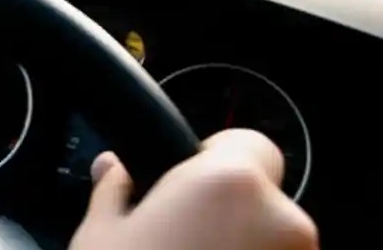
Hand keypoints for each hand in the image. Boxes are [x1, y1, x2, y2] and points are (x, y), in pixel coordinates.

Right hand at [69, 129, 317, 249]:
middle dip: (225, 211)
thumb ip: (115, 190)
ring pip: (268, 239)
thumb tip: (112, 170)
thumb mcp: (101, 234)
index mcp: (232, 185)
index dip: (212, 158)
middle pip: (260, 197)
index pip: (250, 142)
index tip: (183, 181)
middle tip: (176, 235)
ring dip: (238, 245)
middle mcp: (282, 223)